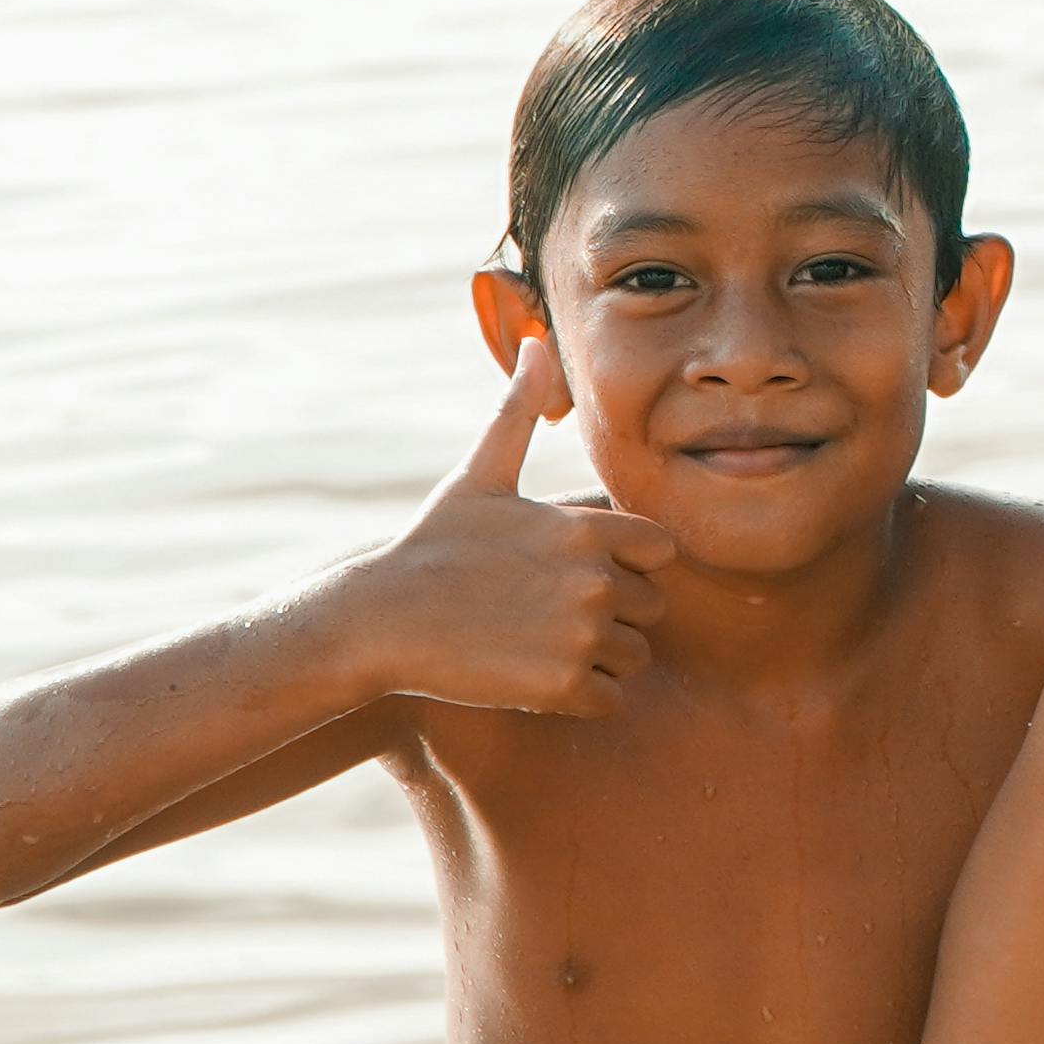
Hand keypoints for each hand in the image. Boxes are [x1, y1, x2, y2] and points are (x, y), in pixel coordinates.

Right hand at [329, 343, 675, 716]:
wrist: (380, 620)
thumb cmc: (433, 543)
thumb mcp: (481, 473)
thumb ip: (519, 412)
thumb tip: (535, 344)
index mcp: (587, 528)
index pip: (662, 551)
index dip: (629, 563)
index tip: (580, 569)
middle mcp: (595, 579)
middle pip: (651, 606)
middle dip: (613, 613)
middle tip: (549, 611)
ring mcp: (580, 634)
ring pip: (634, 655)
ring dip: (600, 657)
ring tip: (541, 643)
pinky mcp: (561, 686)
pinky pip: (610, 698)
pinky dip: (583, 696)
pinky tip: (537, 676)